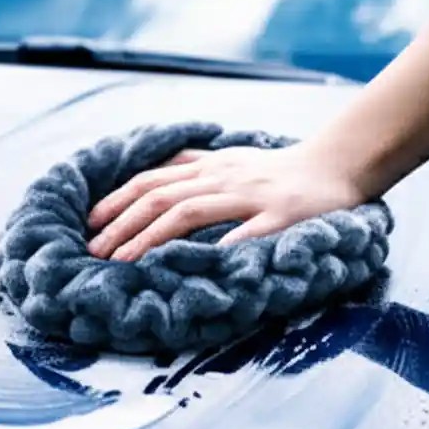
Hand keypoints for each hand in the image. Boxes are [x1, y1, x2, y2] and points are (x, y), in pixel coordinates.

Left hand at [86, 143, 369, 261]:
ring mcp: (252, 197)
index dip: (116, 202)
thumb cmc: (280, 171)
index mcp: (210, 167)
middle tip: (94, 254)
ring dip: (152, 238)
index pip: (151, 181)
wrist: (339, 165)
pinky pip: (247, 234)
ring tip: (125, 264)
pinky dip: (219, 248)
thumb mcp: (231, 161)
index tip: (89, 226)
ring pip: (191, 212)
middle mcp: (224, 178)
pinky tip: (194, 267)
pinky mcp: (281, 217)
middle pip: (161, 197)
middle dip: (122, 226)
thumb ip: (195, 166)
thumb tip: (154, 171)